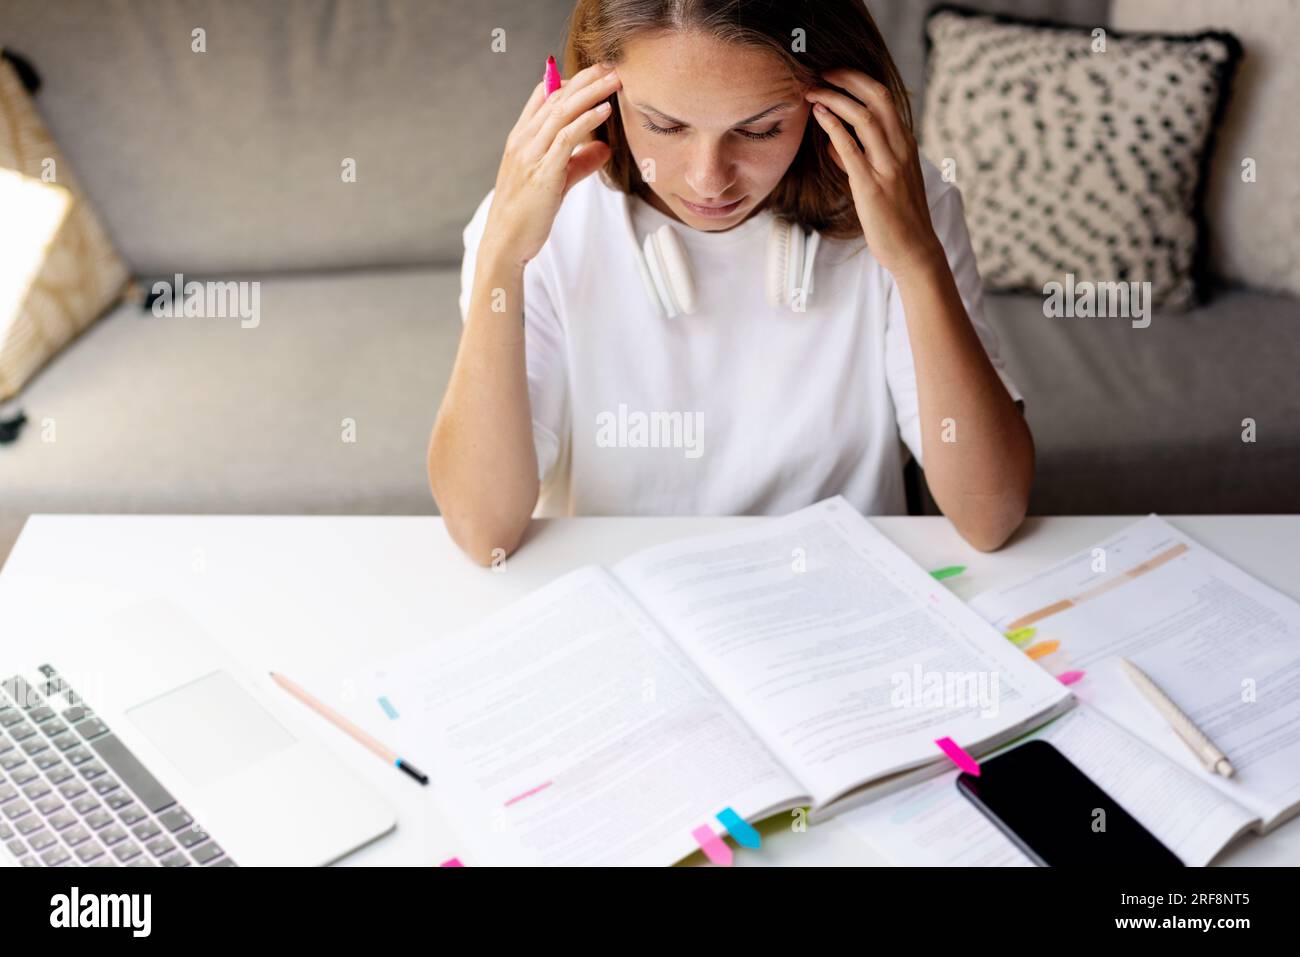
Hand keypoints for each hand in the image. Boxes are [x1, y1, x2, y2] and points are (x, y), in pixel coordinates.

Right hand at [484, 62, 622, 265]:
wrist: (505, 242)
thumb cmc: (527, 214)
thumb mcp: (557, 181)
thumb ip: (580, 162)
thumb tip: (605, 147)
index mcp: (521, 138)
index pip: (543, 96)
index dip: (570, 80)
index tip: (596, 73)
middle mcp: (523, 140)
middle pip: (557, 97)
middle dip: (586, 78)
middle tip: (612, 65)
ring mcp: (530, 155)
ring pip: (562, 111)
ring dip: (591, 92)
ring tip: (615, 80)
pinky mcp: (543, 172)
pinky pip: (566, 138)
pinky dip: (586, 120)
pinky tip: (604, 110)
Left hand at [805, 68, 944, 280]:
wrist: (913, 249)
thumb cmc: (896, 217)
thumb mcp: (879, 180)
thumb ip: (857, 158)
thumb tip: (833, 141)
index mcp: (904, 144)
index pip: (885, 98)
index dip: (859, 80)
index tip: (835, 74)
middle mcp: (900, 149)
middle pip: (878, 97)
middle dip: (848, 78)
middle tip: (822, 72)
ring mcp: (888, 166)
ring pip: (865, 118)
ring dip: (836, 99)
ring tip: (813, 90)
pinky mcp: (872, 186)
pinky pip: (852, 149)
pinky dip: (834, 128)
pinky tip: (819, 115)